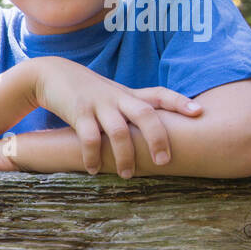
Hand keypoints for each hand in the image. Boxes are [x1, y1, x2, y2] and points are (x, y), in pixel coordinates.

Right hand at [29, 57, 201, 176]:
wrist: (51, 74)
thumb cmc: (87, 91)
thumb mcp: (112, 95)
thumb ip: (132, 108)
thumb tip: (156, 130)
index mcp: (129, 95)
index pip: (160, 94)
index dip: (179, 102)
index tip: (199, 112)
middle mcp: (118, 98)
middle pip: (146, 115)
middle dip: (158, 138)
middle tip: (164, 162)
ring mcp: (99, 105)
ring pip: (119, 131)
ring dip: (125, 156)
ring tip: (127, 175)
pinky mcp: (78, 113)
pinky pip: (90, 138)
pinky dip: (93, 156)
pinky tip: (92, 169)